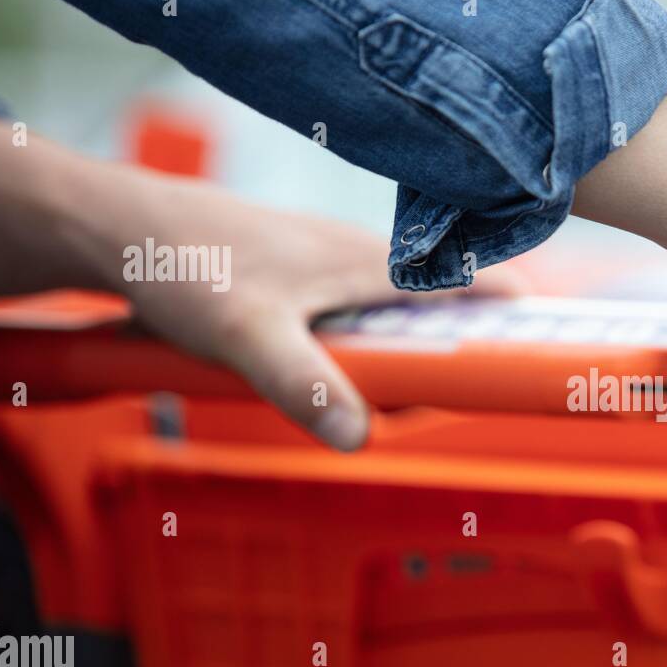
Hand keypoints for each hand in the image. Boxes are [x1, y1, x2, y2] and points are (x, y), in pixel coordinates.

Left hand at [0, 118, 522, 450]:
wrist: (117, 228)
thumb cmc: (186, 262)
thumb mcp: (246, 332)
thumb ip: (305, 383)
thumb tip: (358, 438)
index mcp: (373, 264)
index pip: (478, 282)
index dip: (520, 319)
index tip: (548, 355)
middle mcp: (365, 263)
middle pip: (445, 319)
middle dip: (453, 369)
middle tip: (432, 413)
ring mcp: (335, 273)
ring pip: (401, 327)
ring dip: (405, 369)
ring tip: (388, 408)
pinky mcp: (307, 286)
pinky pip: (361, 329)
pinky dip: (365, 360)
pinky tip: (332, 383)